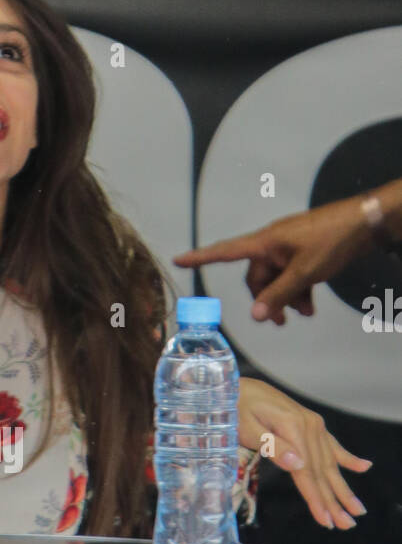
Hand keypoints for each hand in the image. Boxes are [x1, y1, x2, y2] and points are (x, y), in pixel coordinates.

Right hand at [172, 196, 373, 323]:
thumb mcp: (304, 272)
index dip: (200, 257)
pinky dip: (297, 291)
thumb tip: (256, 315)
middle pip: (256, 277)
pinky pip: (291, 275)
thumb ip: (278, 295)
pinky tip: (309, 305)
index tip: (179, 260)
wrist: (365, 223)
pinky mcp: (302, 252)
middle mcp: (272, 244)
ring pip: (276, 279)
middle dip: (267, 299)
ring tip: (302, 314)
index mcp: (265, 242)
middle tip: (282, 321)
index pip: (225, 252)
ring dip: (286, 298)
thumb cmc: (333, 238)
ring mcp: (288, 248)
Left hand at [237, 378, 370, 528]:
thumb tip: (299, 464)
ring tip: (356, 510)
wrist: (236, 387)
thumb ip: (273, 446)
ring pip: (329, 463)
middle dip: (335, 500)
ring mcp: (312, 424)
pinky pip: (331, 444)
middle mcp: (309, 426)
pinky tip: (364, 467)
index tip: (326, 520)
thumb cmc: (235, 408)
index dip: (316, 498)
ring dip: (342, 488)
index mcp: (293, 428)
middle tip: (347, 524)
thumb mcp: (247, 427)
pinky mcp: (310, 423)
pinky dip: (347, 457)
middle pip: (323, 471)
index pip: (307, 472)